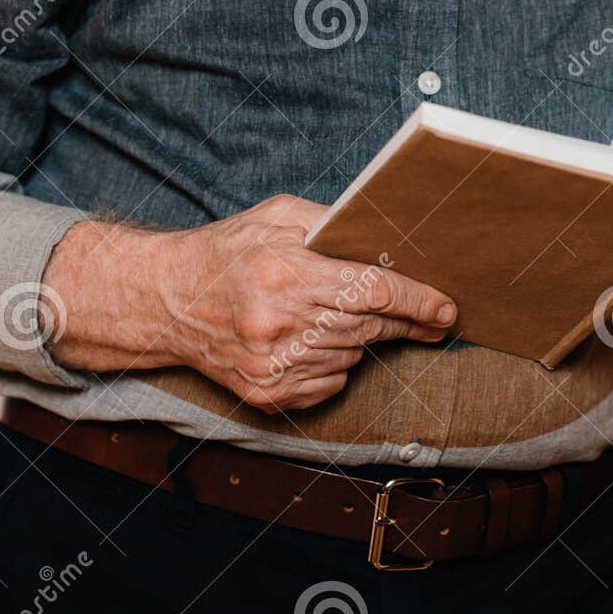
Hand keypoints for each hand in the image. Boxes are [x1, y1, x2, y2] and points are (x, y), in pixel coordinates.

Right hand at [43, 194, 455, 413]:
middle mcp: (278, 324)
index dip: (417, 301)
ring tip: (359, 317)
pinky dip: (337, 363)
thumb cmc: (227, 251)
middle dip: (409, 321)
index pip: (370, 291)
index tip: (446, 308)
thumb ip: (332, 223)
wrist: (167, 301)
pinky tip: (319, 340)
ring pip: (352, 355)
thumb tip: (388, 241)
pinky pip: (330, 382)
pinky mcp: (266, 396)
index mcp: (284, 273)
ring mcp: (272, 367)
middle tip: (436, 317)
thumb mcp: (277, 217)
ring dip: (367, 337)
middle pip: (368, 326)